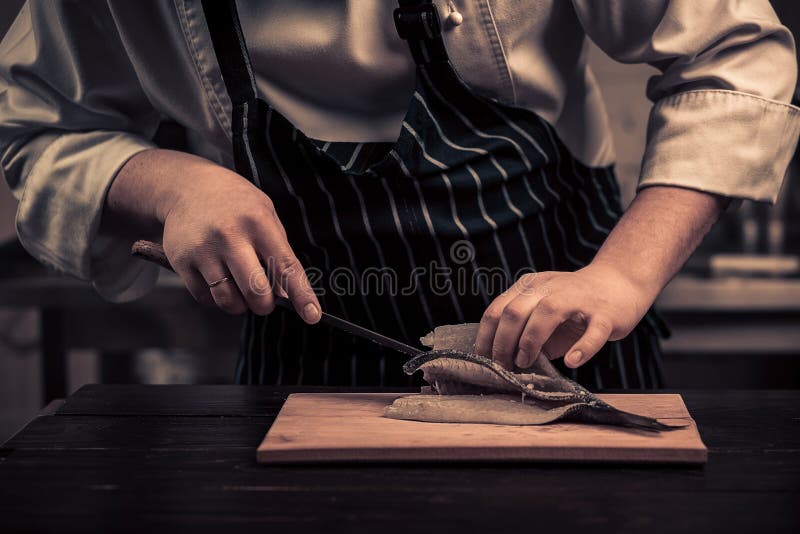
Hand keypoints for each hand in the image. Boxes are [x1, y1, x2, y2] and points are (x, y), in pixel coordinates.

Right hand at [110, 149, 320, 319]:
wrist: (186, 186)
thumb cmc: (234, 203)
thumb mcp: (264, 213)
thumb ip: (278, 250)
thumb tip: (287, 294)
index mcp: (258, 222)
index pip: (285, 266)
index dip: (301, 295)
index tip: (312, 316)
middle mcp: (230, 236)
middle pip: (256, 291)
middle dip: (265, 305)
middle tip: (264, 300)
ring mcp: (203, 249)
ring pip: (229, 301)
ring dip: (239, 305)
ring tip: (239, 288)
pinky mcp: (182, 261)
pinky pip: (205, 298)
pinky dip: (215, 298)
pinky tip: (217, 279)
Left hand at [475, 264, 654, 369]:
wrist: (619, 284)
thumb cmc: (574, 306)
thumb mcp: (543, 312)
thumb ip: (525, 331)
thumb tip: (504, 362)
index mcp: (530, 287)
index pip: (498, 309)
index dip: (487, 337)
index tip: (484, 360)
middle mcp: (550, 288)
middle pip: (515, 311)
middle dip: (502, 342)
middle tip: (503, 366)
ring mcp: (578, 299)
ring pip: (547, 313)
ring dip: (530, 341)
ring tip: (525, 362)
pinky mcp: (605, 314)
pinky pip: (593, 332)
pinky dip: (581, 349)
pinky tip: (572, 361)